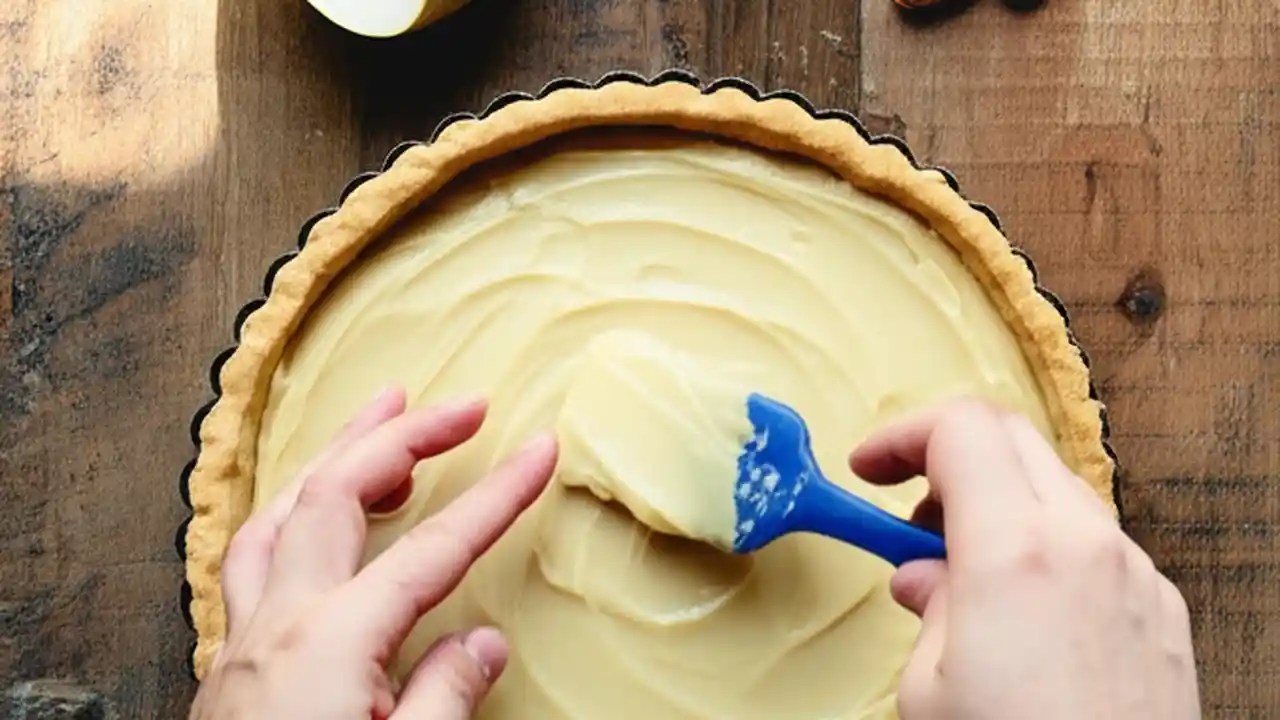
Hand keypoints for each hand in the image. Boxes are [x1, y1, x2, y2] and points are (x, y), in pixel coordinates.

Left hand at [190, 388, 557, 719]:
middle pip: (337, 493)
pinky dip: (289, 514)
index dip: (495, 495)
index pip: (434, 547)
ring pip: (278, 513)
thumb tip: (482, 643)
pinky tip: (313, 517)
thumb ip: (444, 698)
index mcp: (330, 642)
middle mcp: (276, 623)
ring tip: (378, 419)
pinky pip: (249, 557)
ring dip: (335, 458)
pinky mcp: (225, 667)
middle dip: (403, 435)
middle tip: (461, 406)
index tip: (540, 450)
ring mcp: (240, 641)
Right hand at [850, 399, 1198, 719]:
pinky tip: (1021, 611)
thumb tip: (925, 580)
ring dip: (998, 503)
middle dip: (947, 460)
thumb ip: (928, 609)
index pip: (959, 430)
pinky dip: (1045, 544)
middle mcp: (1086, 543)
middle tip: (905, 514)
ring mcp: (1136, 573)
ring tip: (957, 575)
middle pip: (1012, 440)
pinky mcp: (1163, 610)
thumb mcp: (930, 691)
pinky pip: (1095, 542)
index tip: (866, 469)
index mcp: (1015, 551)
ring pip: (1056, 489)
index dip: (900, 435)